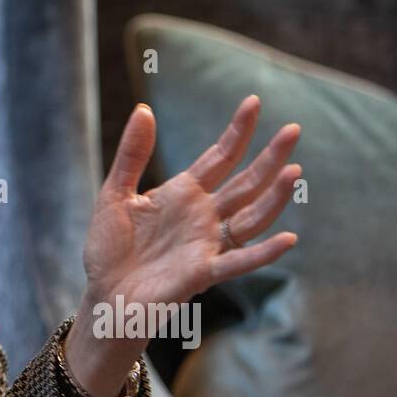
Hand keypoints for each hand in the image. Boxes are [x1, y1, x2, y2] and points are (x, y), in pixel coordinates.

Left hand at [61, 96, 299, 396]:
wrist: (103, 295)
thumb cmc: (108, 247)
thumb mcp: (114, 193)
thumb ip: (132, 154)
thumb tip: (144, 108)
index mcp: (183, 193)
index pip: (219, 157)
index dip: (237, 131)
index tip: (253, 102)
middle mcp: (202, 216)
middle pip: (245, 182)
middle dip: (269, 158)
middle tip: (294, 130)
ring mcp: (206, 243)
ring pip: (251, 218)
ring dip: (273, 198)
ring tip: (294, 172)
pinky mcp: (203, 272)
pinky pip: (239, 260)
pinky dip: (264, 252)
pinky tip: (289, 238)